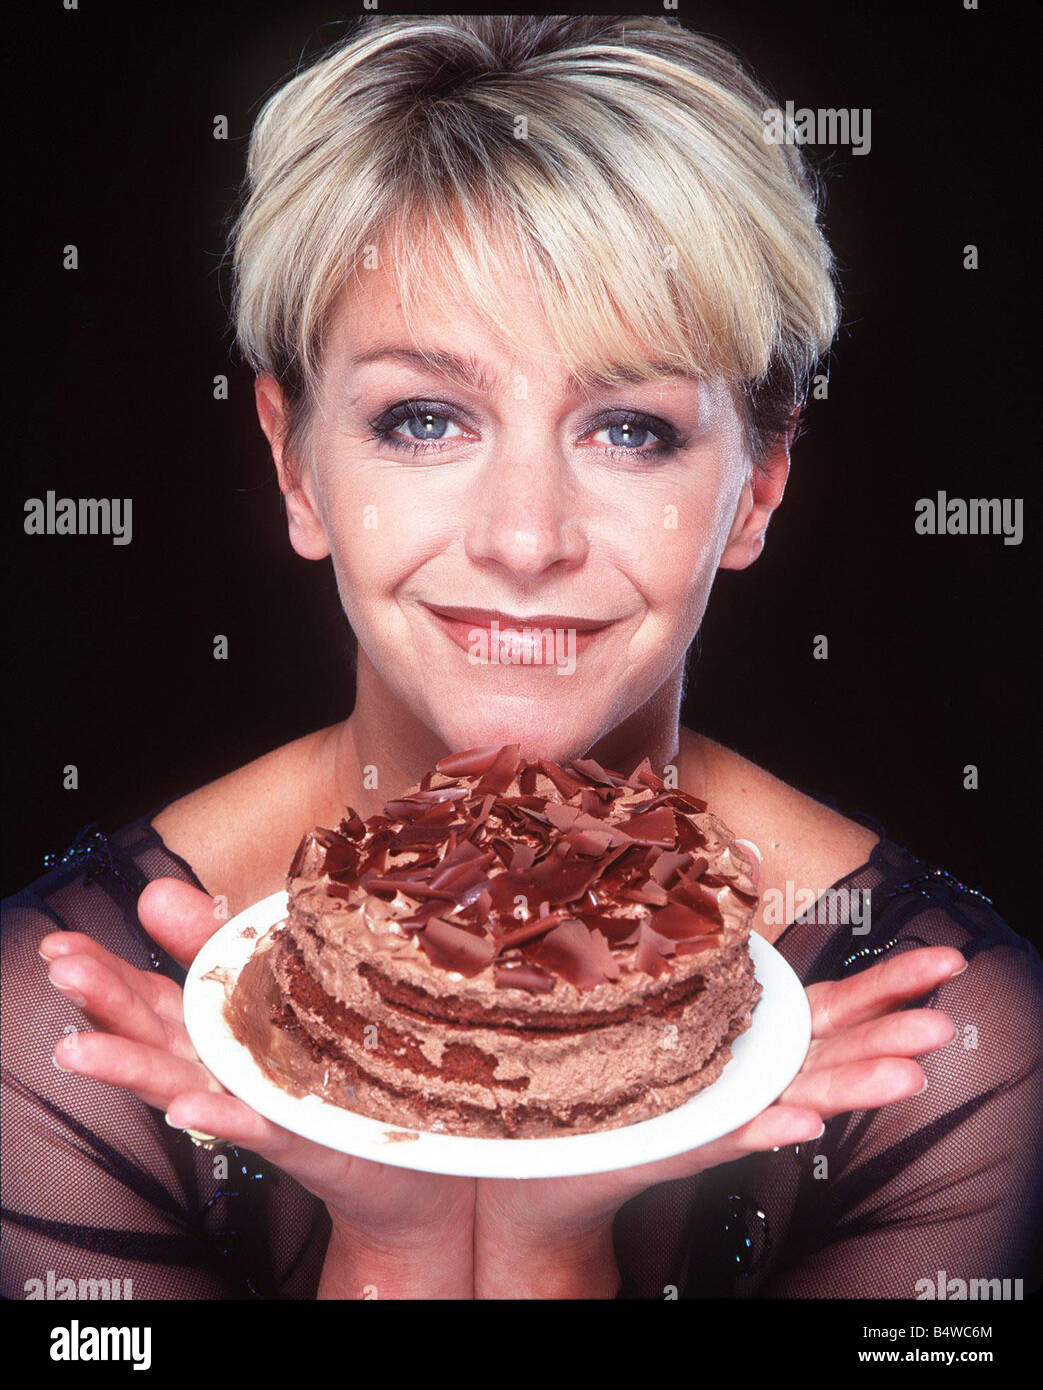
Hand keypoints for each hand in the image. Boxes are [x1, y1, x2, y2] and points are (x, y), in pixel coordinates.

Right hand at [40, 878, 474, 1297]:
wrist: (400, 1164)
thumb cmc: (327, 1073)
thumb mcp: (269, 995)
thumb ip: (212, 946)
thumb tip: (156, 889)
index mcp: (212, 1033)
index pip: (147, 998)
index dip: (103, 972)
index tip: (58, 944)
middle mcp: (219, 1071)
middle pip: (153, 1033)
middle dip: (104, 1002)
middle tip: (62, 971)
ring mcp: (252, 1105)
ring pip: (183, 1082)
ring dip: (130, 1066)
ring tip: (79, 1049)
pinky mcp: (297, 1136)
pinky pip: (254, 1124)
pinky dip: (217, 1115)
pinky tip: (186, 1106)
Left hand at [473, 944, 965, 1296]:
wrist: (560, 1150)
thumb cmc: (622, 1069)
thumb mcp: (677, 1001)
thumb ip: (716, 962)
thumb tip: (727, 869)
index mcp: (762, 1041)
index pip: (834, 1010)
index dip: (888, 986)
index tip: (946, 964)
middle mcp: (753, 1078)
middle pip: (829, 1055)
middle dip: (887, 1039)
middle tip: (937, 1028)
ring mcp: (721, 1111)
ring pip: (794, 1098)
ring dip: (848, 1089)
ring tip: (901, 1076)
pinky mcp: (680, 1139)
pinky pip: (728, 1133)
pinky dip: (768, 1130)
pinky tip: (801, 1122)